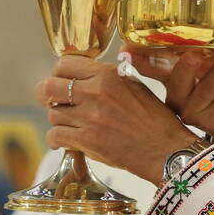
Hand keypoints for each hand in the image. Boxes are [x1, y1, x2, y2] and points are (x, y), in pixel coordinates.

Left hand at [34, 56, 196, 183]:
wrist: (167, 151)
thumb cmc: (157, 122)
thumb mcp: (136, 87)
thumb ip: (110, 78)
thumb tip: (88, 75)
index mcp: (108, 75)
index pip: (65, 63)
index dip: (58, 73)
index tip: (61, 81)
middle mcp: (95, 92)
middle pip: (49, 86)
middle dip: (47, 95)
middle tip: (53, 102)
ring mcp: (89, 117)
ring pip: (52, 113)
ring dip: (58, 120)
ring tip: (69, 125)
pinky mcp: (87, 140)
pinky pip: (55, 136)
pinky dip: (56, 140)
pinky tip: (65, 141)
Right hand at [123, 48, 213, 160]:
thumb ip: (209, 48)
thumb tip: (211, 28)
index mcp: (175, 78)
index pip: (154, 66)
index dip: (141, 58)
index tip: (127, 50)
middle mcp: (179, 97)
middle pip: (175, 83)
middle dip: (184, 68)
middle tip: (193, 54)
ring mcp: (195, 112)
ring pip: (203, 93)